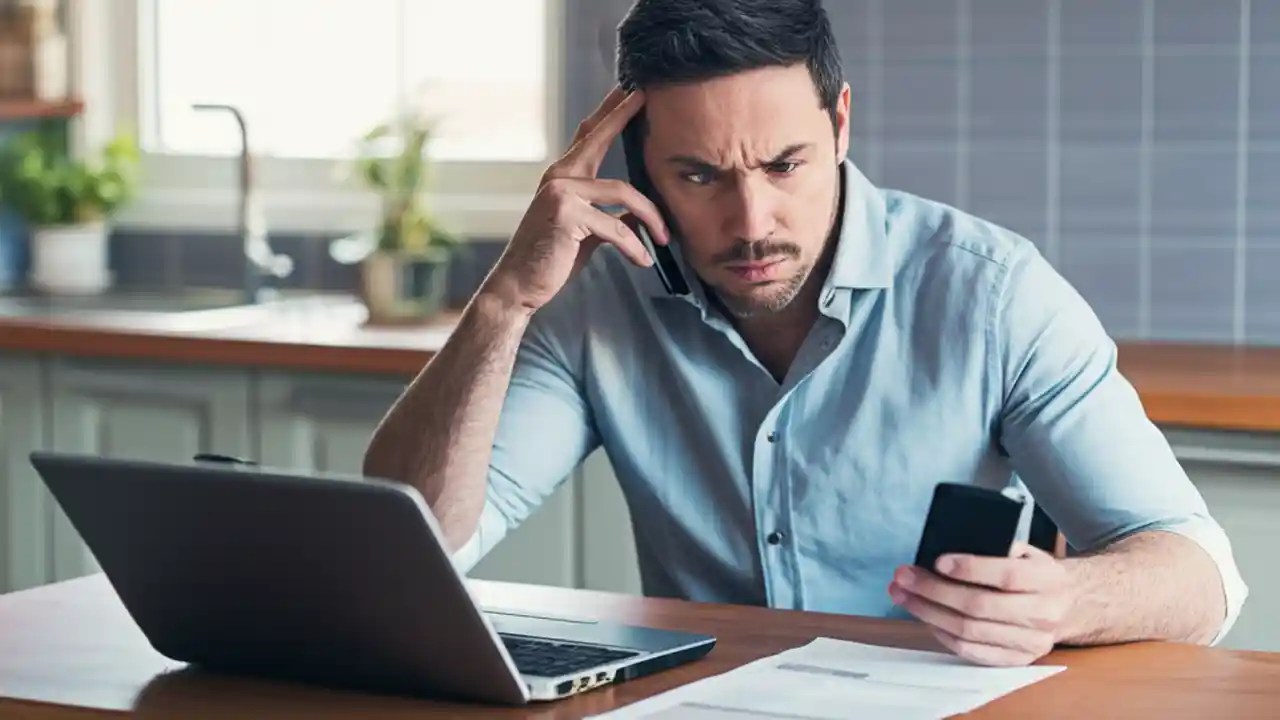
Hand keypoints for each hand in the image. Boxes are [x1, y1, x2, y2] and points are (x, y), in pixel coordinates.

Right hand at [482, 86, 670, 312]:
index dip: (609, 113)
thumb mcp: (587, 233)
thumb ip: (611, 216)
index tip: (629, 91)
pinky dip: (635, 247)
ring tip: (665, 237)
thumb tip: (640, 214)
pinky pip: (616, 227)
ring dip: (651, 217)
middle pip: (597, 138)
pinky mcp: (567, 214)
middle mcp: (559, 177)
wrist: (520, 285)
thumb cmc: (552, 259)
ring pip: (623, 192)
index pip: (588, 136)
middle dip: (622, 116)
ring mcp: (561, 192)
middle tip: (645, 96)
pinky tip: (643, 260)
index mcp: (563, 178)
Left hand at [888, 542, 1074, 666]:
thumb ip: (998, 548)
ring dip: (928, 612)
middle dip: (934, 590)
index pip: (1007, 576)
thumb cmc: (1035, 573)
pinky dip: (942, 634)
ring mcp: (1030, 642)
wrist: (1069, 606)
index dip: (970, 569)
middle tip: (904, 576)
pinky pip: (971, 651)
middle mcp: (1043, 614)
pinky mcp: (1015, 660)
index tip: (937, 561)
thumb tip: (949, 547)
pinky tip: (924, 616)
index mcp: (1048, 580)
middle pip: (980, 606)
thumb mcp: (1028, 552)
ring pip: (970, 631)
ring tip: (903, 595)